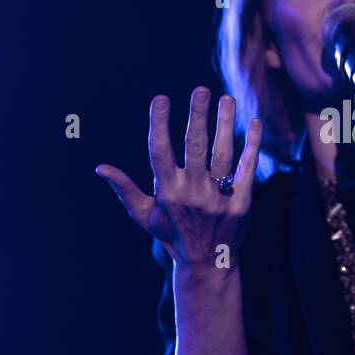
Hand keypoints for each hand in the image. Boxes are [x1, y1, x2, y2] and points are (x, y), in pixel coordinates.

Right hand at [95, 86, 262, 267]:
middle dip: (197, 117)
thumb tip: (100, 168)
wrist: (207, 265)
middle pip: (195, 147)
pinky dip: (252, 144)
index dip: (160, 124)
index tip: (161, 98)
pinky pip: (247, 168)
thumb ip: (125, 189)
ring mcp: (218, 198)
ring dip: (226, 124)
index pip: (160, 152)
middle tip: (200, 90)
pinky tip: (254, 121)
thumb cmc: (172, 235)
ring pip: (223, 153)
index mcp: (167, 192)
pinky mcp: (242, 203)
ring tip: (227, 99)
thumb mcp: (145, 215)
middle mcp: (192, 193)